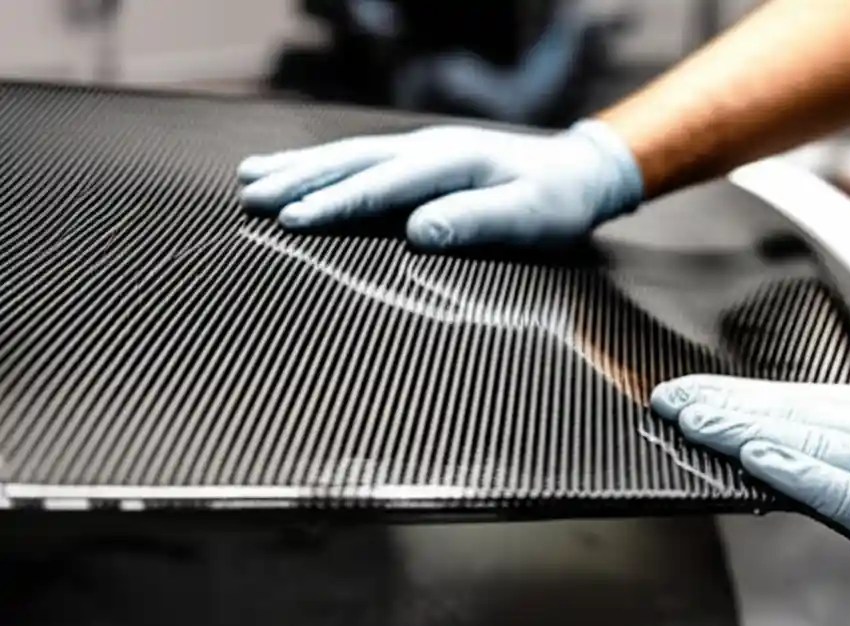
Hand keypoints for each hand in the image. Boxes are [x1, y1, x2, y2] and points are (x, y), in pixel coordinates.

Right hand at [237, 121, 643, 248]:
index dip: (338, 204)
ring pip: (349, 155)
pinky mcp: (421, 160)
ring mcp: (423, 148)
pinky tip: (293, 171)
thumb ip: (479, 222)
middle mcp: (430, 147)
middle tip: (249, 199)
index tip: (294, 221)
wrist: (580, 172)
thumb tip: (418, 233)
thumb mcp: (533, 217)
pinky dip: (322, 165)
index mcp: (453, 160)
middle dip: (300, 181)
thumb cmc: (559, 203)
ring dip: (300, 168)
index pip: (384, 184)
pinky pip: (361, 159)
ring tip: (248, 178)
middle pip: (353, 162)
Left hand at [651, 362, 849, 625]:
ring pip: (801, 437)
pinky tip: (750, 452)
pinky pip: (834, 487)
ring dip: (738, 426)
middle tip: (665, 396)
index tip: (697, 391)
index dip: (743, 393)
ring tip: (686, 416)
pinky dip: (790, 467)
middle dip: (722, 403)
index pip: (803, 395)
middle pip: (790, 408)